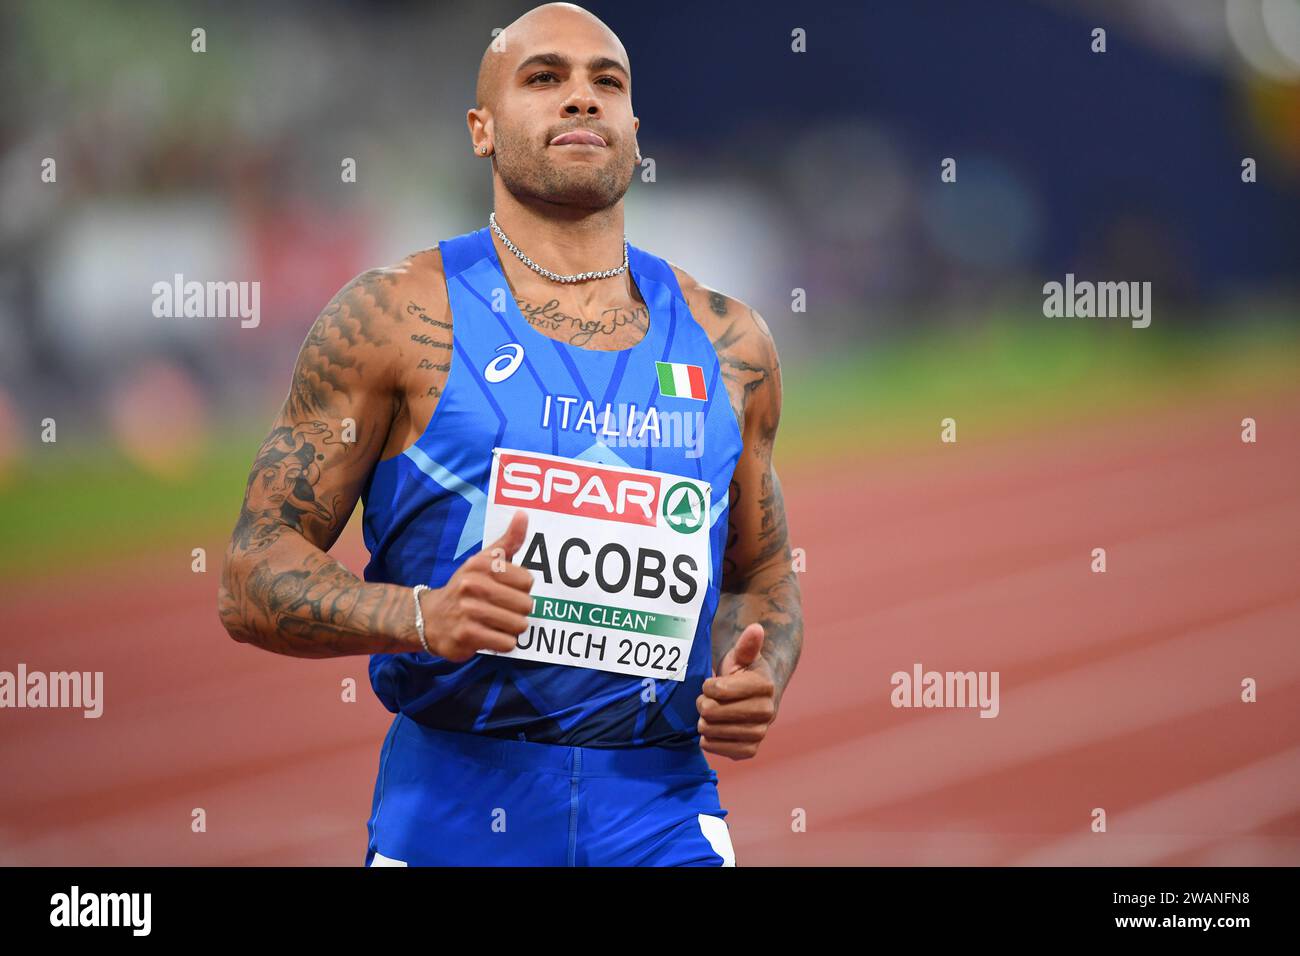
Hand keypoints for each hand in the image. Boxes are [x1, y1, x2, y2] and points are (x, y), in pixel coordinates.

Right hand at [418, 510, 533, 660]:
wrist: (428, 618)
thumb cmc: (465, 588)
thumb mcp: (483, 561)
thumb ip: (508, 541)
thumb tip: (524, 514)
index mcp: (481, 564)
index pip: (527, 580)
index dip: (521, 590)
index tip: (506, 590)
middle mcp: (473, 584)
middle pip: (525, 604)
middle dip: (518, 612)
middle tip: (501, 610)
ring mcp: (468, 611)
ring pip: (518, 625)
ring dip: (511, 629)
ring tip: (495, 623)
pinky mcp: (466, 635)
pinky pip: (506, 643)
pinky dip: (503, 643)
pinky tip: (489, 635)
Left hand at [697, 623, 777, 759]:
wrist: (754, 699)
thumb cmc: (743, 673)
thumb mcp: (742, 656)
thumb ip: (747, 644)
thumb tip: (756, 628)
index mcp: (765, 686)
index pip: (717, 689)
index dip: (708, 685)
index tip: (712, 682)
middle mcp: (767, 712)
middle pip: (710, 712)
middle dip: (703, 702)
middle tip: (708, 698)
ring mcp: (759, 734)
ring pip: (709, 730)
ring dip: (704, 720)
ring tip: (712, 712)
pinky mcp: (748, 751)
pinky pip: (714, 748)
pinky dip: (708, 738)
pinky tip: (714, 727)